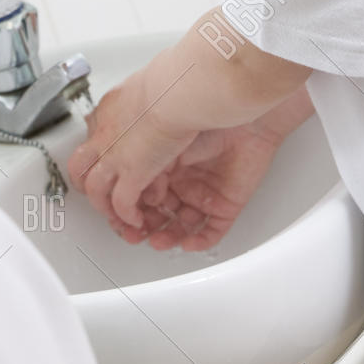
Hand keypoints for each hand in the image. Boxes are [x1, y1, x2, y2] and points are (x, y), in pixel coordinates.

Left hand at [66, 68, 194, 237]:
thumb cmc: (175, 79)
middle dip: (87, 181)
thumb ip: (150, 90)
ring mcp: (114, 157)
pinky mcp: (131, 175)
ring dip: (104, 205)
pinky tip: (135, 219)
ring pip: (94, 191)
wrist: (178, 90)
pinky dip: (126, 215)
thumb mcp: (153, 79)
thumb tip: (157, 84)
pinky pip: (121, 204)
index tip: (109, 152)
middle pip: (79, 164)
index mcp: (111, 109)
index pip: (93, 131)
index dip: (99, 147)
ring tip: (116, 213)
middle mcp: (104, 134)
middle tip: (102, 189)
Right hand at [137, 120, 286, 251]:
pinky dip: (200, 240)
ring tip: (159, 241)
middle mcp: (185, 180)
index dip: (134, 211)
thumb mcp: (159, 149)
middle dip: (148, 227)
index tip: (124, 222)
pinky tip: (188, 243)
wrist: (240, 120)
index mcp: (167, 165)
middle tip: (137, 236)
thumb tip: (135, 201)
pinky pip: (213, 230)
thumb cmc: (202, 122)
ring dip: (170, 237)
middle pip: (163, 214)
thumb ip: (144, 177)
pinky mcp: (227, 203)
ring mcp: (206, 193)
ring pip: (184, 225)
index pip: (146, 197)